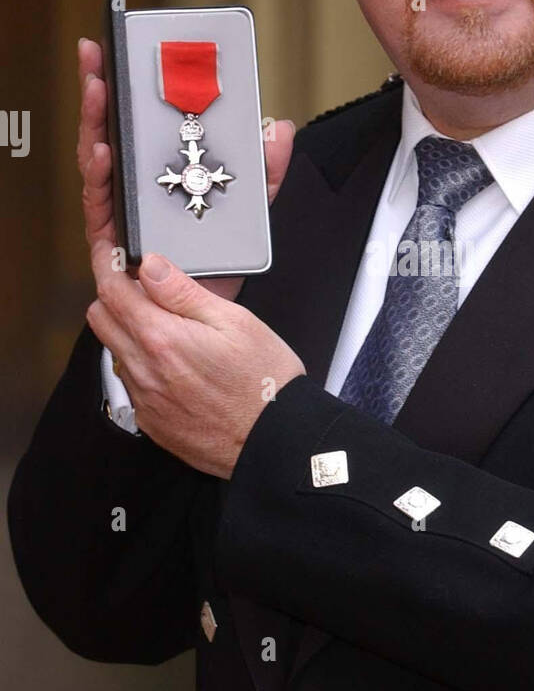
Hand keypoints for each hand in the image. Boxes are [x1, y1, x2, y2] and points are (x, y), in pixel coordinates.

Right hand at [77, 37, 294, 299]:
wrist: (202, 318)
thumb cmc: (214, 260)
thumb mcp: (249, 208)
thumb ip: (265, 171)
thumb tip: (280, 128)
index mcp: (161, 169)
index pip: (144, 119)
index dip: (136, 83)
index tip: (134, 46)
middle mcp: (134, 184)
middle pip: (114, 129)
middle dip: (103, 87)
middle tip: (99, 52)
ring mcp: (120, 207)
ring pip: (99, 157)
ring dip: (95, 120)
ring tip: (99, 88)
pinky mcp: (111, 236)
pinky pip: (101, 201)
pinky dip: (101, 174)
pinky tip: (105, 150)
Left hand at [86, 240, 305, 477]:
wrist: (276, 441)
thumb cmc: (265, 383)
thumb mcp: (235, 322)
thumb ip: (184, 292)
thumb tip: (151, 266)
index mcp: (162, 338)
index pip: (111, 290)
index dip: (105, 261)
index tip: (109, 249)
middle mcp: (144, 370)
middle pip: (100, 318)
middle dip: (112, 295)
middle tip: (143, 288)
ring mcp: (145, 399)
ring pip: (115, 351)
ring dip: (129, 332)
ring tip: (171, 330)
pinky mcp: (151, 422)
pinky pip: (131, 384)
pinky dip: (142, 366)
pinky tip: (177, 366)